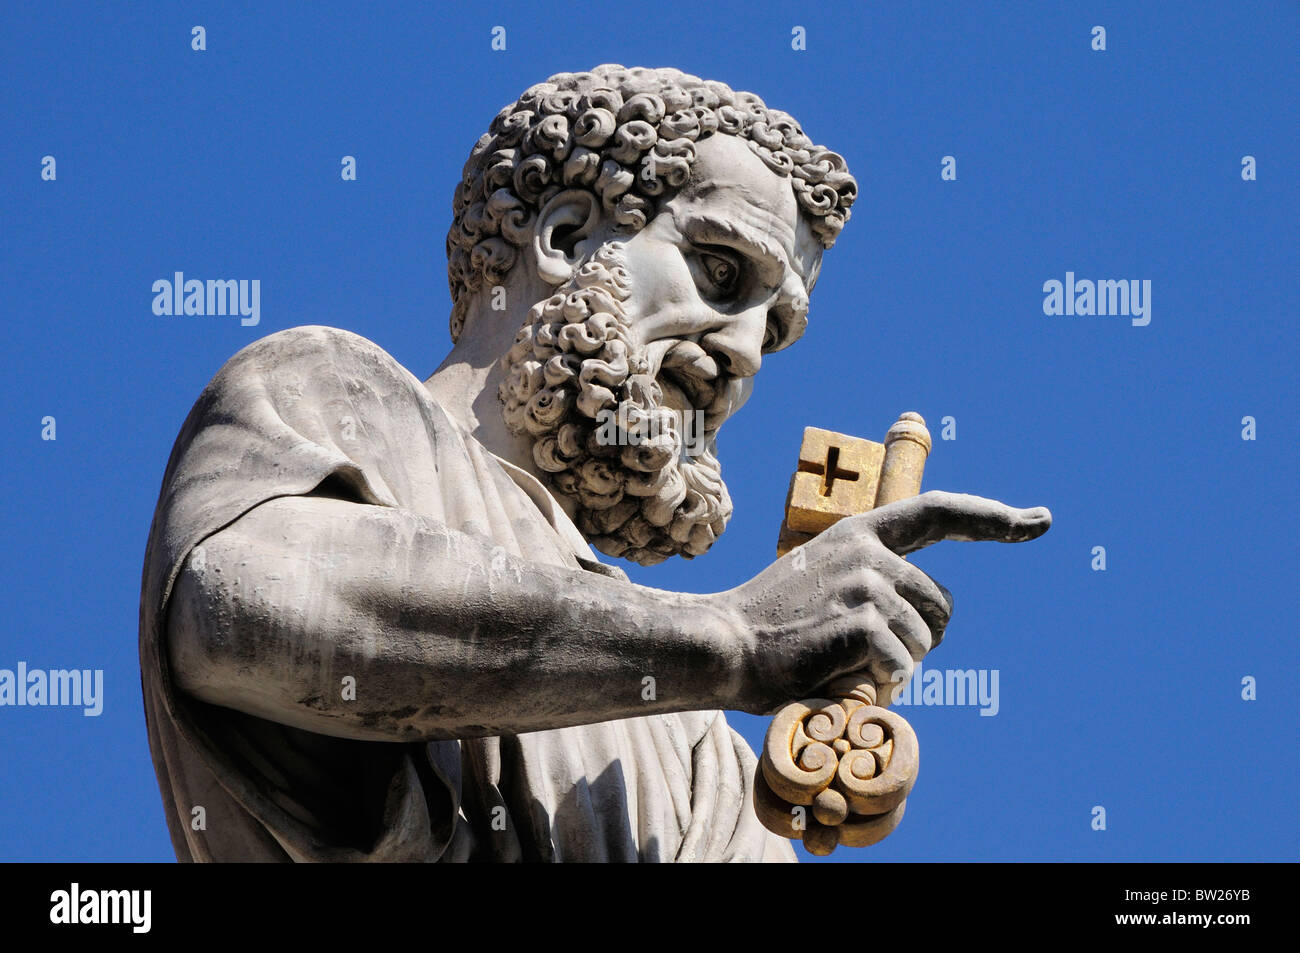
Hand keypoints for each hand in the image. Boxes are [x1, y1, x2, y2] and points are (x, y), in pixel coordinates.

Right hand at [724, 491, 1050, 712]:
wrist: (725, 646)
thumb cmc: (774, 627)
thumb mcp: (823, 581)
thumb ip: (872, 581)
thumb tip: (928, 618)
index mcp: (860, 533)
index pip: (939, 512)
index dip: (994, 518)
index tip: (1039, 520)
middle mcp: (868, 551)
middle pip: (943, 606)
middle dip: (922, 641)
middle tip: (870, 656)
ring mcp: (864, 583)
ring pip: (926, 641)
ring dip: (898, 666)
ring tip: (844, 662)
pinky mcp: (861, 622)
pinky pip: (903, 664)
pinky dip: (882, 683)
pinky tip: (843, 676)